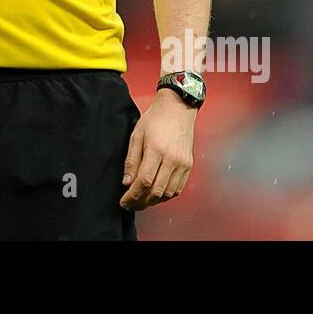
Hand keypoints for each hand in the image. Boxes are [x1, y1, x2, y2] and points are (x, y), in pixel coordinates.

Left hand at [119, 89, 195, 210]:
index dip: (132, 196)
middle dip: (141, 202)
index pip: (144, 181)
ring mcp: (182, 164)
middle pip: (156, 191)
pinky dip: (166, 195)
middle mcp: (172, 159)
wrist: (177, 109)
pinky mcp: (188, 166)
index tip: (124, 201)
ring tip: (141, 201)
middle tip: (130, 204)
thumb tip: (127, 182)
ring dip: (153, 201)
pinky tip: (156, 194)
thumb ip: (131, 160)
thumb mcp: (136, 135)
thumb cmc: (155, 119)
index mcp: (157, 150)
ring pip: (168, 193)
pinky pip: (178, 188)